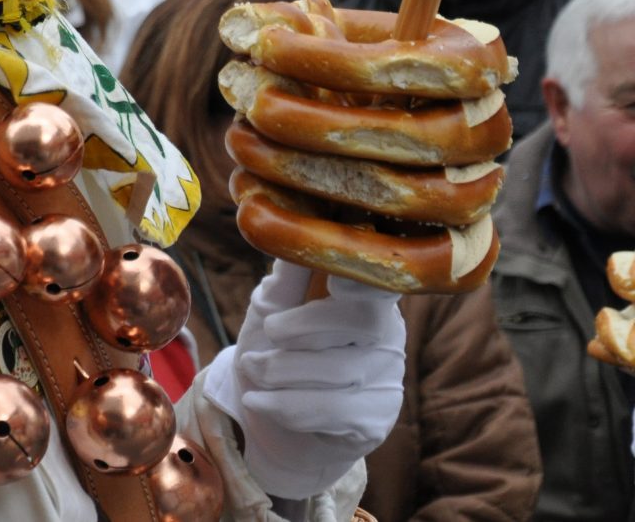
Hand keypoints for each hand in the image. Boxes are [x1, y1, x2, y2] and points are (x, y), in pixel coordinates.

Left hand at [203, 259, 404, 499]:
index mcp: (362, 293)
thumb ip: (287, 276)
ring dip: (283, 371)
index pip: (376, 279)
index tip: (336, 277)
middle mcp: (386, 331)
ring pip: (342, 370)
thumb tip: (288, 222)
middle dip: (303, 328)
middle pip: (361, 320)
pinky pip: (336, 410)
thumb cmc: (274, 345)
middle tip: (266, 332)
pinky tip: (258, 400)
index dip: (363, 276)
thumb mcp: (271, 306)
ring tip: (251, 367)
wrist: (267, 410)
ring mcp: (386, 376)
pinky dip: (286, 405)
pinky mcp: (376, 416)